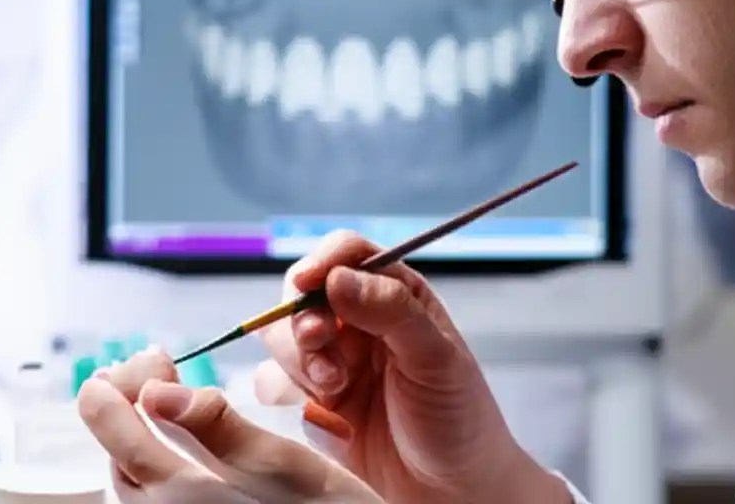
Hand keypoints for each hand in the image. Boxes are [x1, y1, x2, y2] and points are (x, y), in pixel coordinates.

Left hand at [77, 349, 384, 502]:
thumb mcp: (286, 466)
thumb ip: (216, 425)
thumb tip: (155, 393)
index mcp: (187, 500)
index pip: (123, 444)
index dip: (107, 403)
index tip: (105, 375)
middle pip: (124, 469)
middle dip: (123, 418)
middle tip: (142, 377)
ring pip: (139, 494)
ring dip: (137, 449)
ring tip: (155, 413)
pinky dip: (156, 478)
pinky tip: (180, 459)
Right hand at [256, 231, 569, 503]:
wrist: (451, 492)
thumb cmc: (459, 419)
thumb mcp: (436, 358)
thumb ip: (390, 311)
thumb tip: (338, 277)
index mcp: (396, 296)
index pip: (347, 254)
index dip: (322, 261)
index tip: (306, 284)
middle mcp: (358, 321)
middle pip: (302, 292)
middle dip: (303, 319)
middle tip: (319, 345)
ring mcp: (333, 359)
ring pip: (282, 336)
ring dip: (299, 361)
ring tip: (333, 390)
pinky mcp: (313, 400)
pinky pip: (274, 382)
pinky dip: (289, 396)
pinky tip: (329, 419)